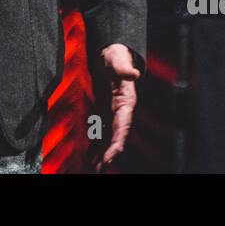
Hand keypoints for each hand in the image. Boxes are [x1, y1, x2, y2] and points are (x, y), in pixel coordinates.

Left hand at [93, 42, 140, 171]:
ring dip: (102, 154)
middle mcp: (121, 112)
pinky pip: (102, 132)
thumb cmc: (115, 58)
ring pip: (109, 138)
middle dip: (109, 155)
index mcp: (126, 103)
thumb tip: (134, 73)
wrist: (111, 55)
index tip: (111, 155)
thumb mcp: (118, 61)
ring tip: (94, 168)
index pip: (123, 127)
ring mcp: (113, 113)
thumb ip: (124, 68)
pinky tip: (90, 156)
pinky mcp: (105, 112)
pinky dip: (97, 144)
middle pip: (116, 137)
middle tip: (99, 170)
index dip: (118, 142)